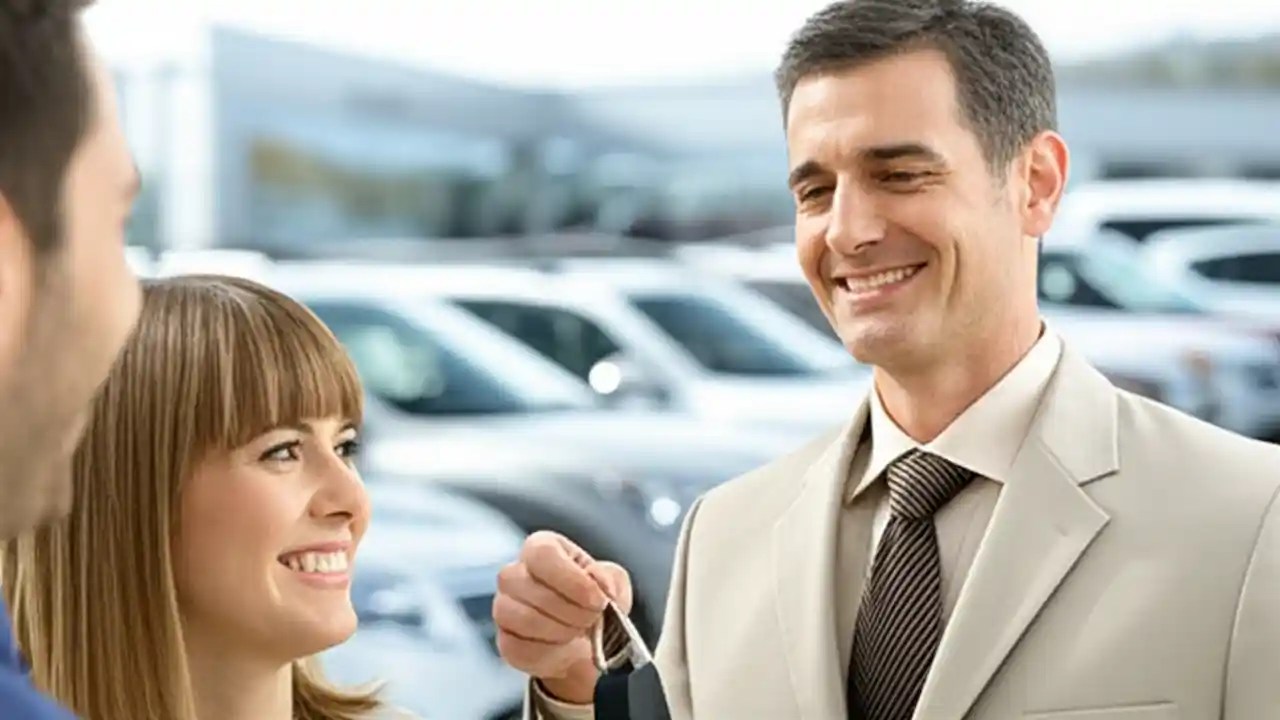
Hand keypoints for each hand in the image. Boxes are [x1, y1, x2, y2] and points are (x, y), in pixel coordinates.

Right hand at [494, 530, 632, 704]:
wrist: (588, 643)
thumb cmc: (595, 603)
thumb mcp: (613, 584)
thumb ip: (609, 578)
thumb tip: (599, 584)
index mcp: (541, 549)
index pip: (542, 554)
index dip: (572, 580)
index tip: (598, 600)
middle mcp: (514, 574)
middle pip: (528, 586)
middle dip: (571, 610)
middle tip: (592, 619)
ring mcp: (504, 607)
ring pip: (524, 618)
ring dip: (561, 631)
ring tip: (579, 632)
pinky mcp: (505, 641)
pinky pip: (519, 648)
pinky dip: (549, 653)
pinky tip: (563, 648)